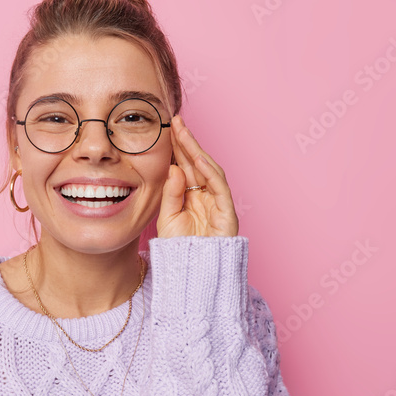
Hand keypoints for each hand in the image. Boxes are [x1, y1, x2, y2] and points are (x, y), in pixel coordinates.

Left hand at [157, 114, 238, 238]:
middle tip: (176, 121)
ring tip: (184, 133)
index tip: (168, 127)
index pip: (185, 166)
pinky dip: (211, 172)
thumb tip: (174, 168)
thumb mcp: (167, 218)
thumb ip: (170, 194)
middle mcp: (206, 196)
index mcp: (192, 196)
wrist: (191, 274)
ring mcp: (218, 203)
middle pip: (197, 164)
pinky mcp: (227, 213)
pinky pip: (220, 188)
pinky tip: (199, 158)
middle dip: (187, 142)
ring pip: (210, 170)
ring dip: (197, 150)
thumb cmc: (179, 249)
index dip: (178, 147)